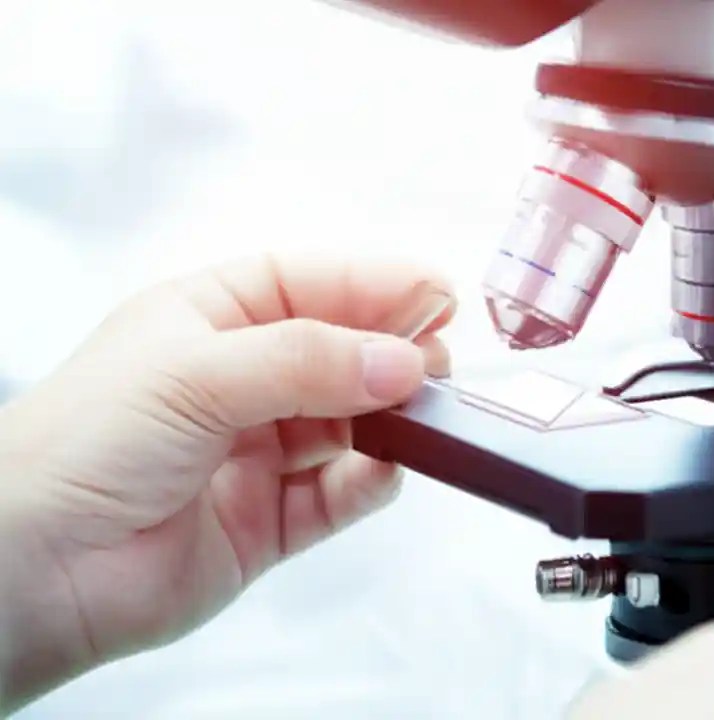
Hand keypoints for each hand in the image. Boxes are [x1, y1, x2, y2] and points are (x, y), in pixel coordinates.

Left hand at [0, 254, 453, 709]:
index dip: (375, 285)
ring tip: (418, 417)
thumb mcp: (195, 372)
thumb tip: (401, 360)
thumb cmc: (83, 444)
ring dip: (389, 419)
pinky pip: (343, 493)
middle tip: (432, 362)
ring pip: (352, 423)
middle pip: (342, 352)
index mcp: (211, 319)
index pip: (311, 284)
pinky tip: (381, 471)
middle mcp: (240, 380)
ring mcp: (259, 450)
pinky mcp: (273, 518)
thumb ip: (306, 362)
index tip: (437, 295)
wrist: (38, 569)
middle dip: (391, 353)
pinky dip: (370, 482)